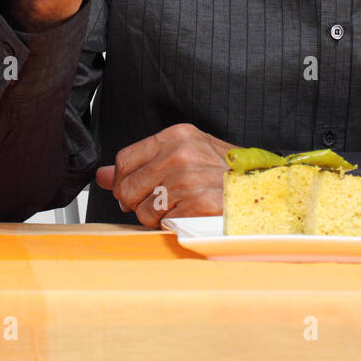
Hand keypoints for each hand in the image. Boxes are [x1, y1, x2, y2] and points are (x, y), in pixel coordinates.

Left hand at [95, 123, 237, 227]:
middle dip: (139, 202)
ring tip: (182, 206)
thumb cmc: (223, 173)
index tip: (136, 190)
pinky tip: (191, 214)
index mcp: (177, 136)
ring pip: (143, 210)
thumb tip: (101, 175)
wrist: (260, 191)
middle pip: (127, 188)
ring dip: (158, 216)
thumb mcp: (186, 154)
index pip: (124, 160)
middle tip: (163, 202)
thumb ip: (142, 162)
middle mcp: (181, 153)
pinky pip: (162, 224)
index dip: (124, 181)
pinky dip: (174, 225)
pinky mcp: (197, 204)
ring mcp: (188, 179)